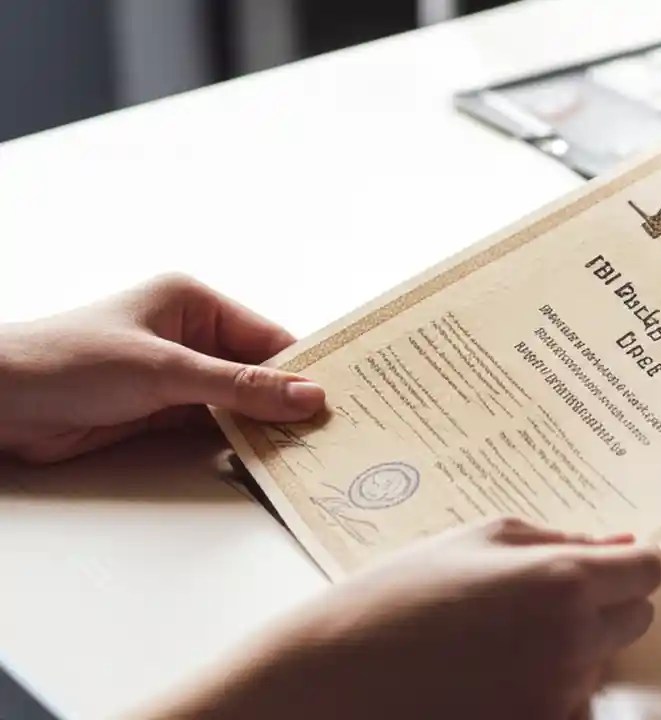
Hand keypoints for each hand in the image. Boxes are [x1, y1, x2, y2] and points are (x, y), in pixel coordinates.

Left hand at [0, 274, 324, 462]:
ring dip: (267, 425)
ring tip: (313, 448)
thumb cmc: (69, 362)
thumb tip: (309, 396)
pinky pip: (216, 426)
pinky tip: (270, 457)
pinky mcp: (162, 412)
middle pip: (260, 372)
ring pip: (241, 403)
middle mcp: (191, 335)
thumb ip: (241, 387)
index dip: (306, 369)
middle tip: (336, 431)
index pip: (269, 338)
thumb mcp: (167, 371)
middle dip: (290, 402)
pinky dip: (240, 441)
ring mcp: (178, 376)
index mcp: (194, 303)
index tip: (343, 399)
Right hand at [146, 518, 660, 719]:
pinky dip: (547, 690)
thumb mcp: (474, 540)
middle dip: (605, 603)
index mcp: (562, 580)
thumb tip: (621, 542)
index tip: (607, 562)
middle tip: (539, 597)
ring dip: (573, 649)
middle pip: (636, 617)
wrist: (330, 682)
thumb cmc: (396, 597)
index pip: (649, 570)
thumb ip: (559, 539)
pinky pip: (570, 706)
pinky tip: (492, 678)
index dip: (629, 562)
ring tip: (498, 639)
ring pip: (600, 663)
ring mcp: (555, 699)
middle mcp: (571, 644)